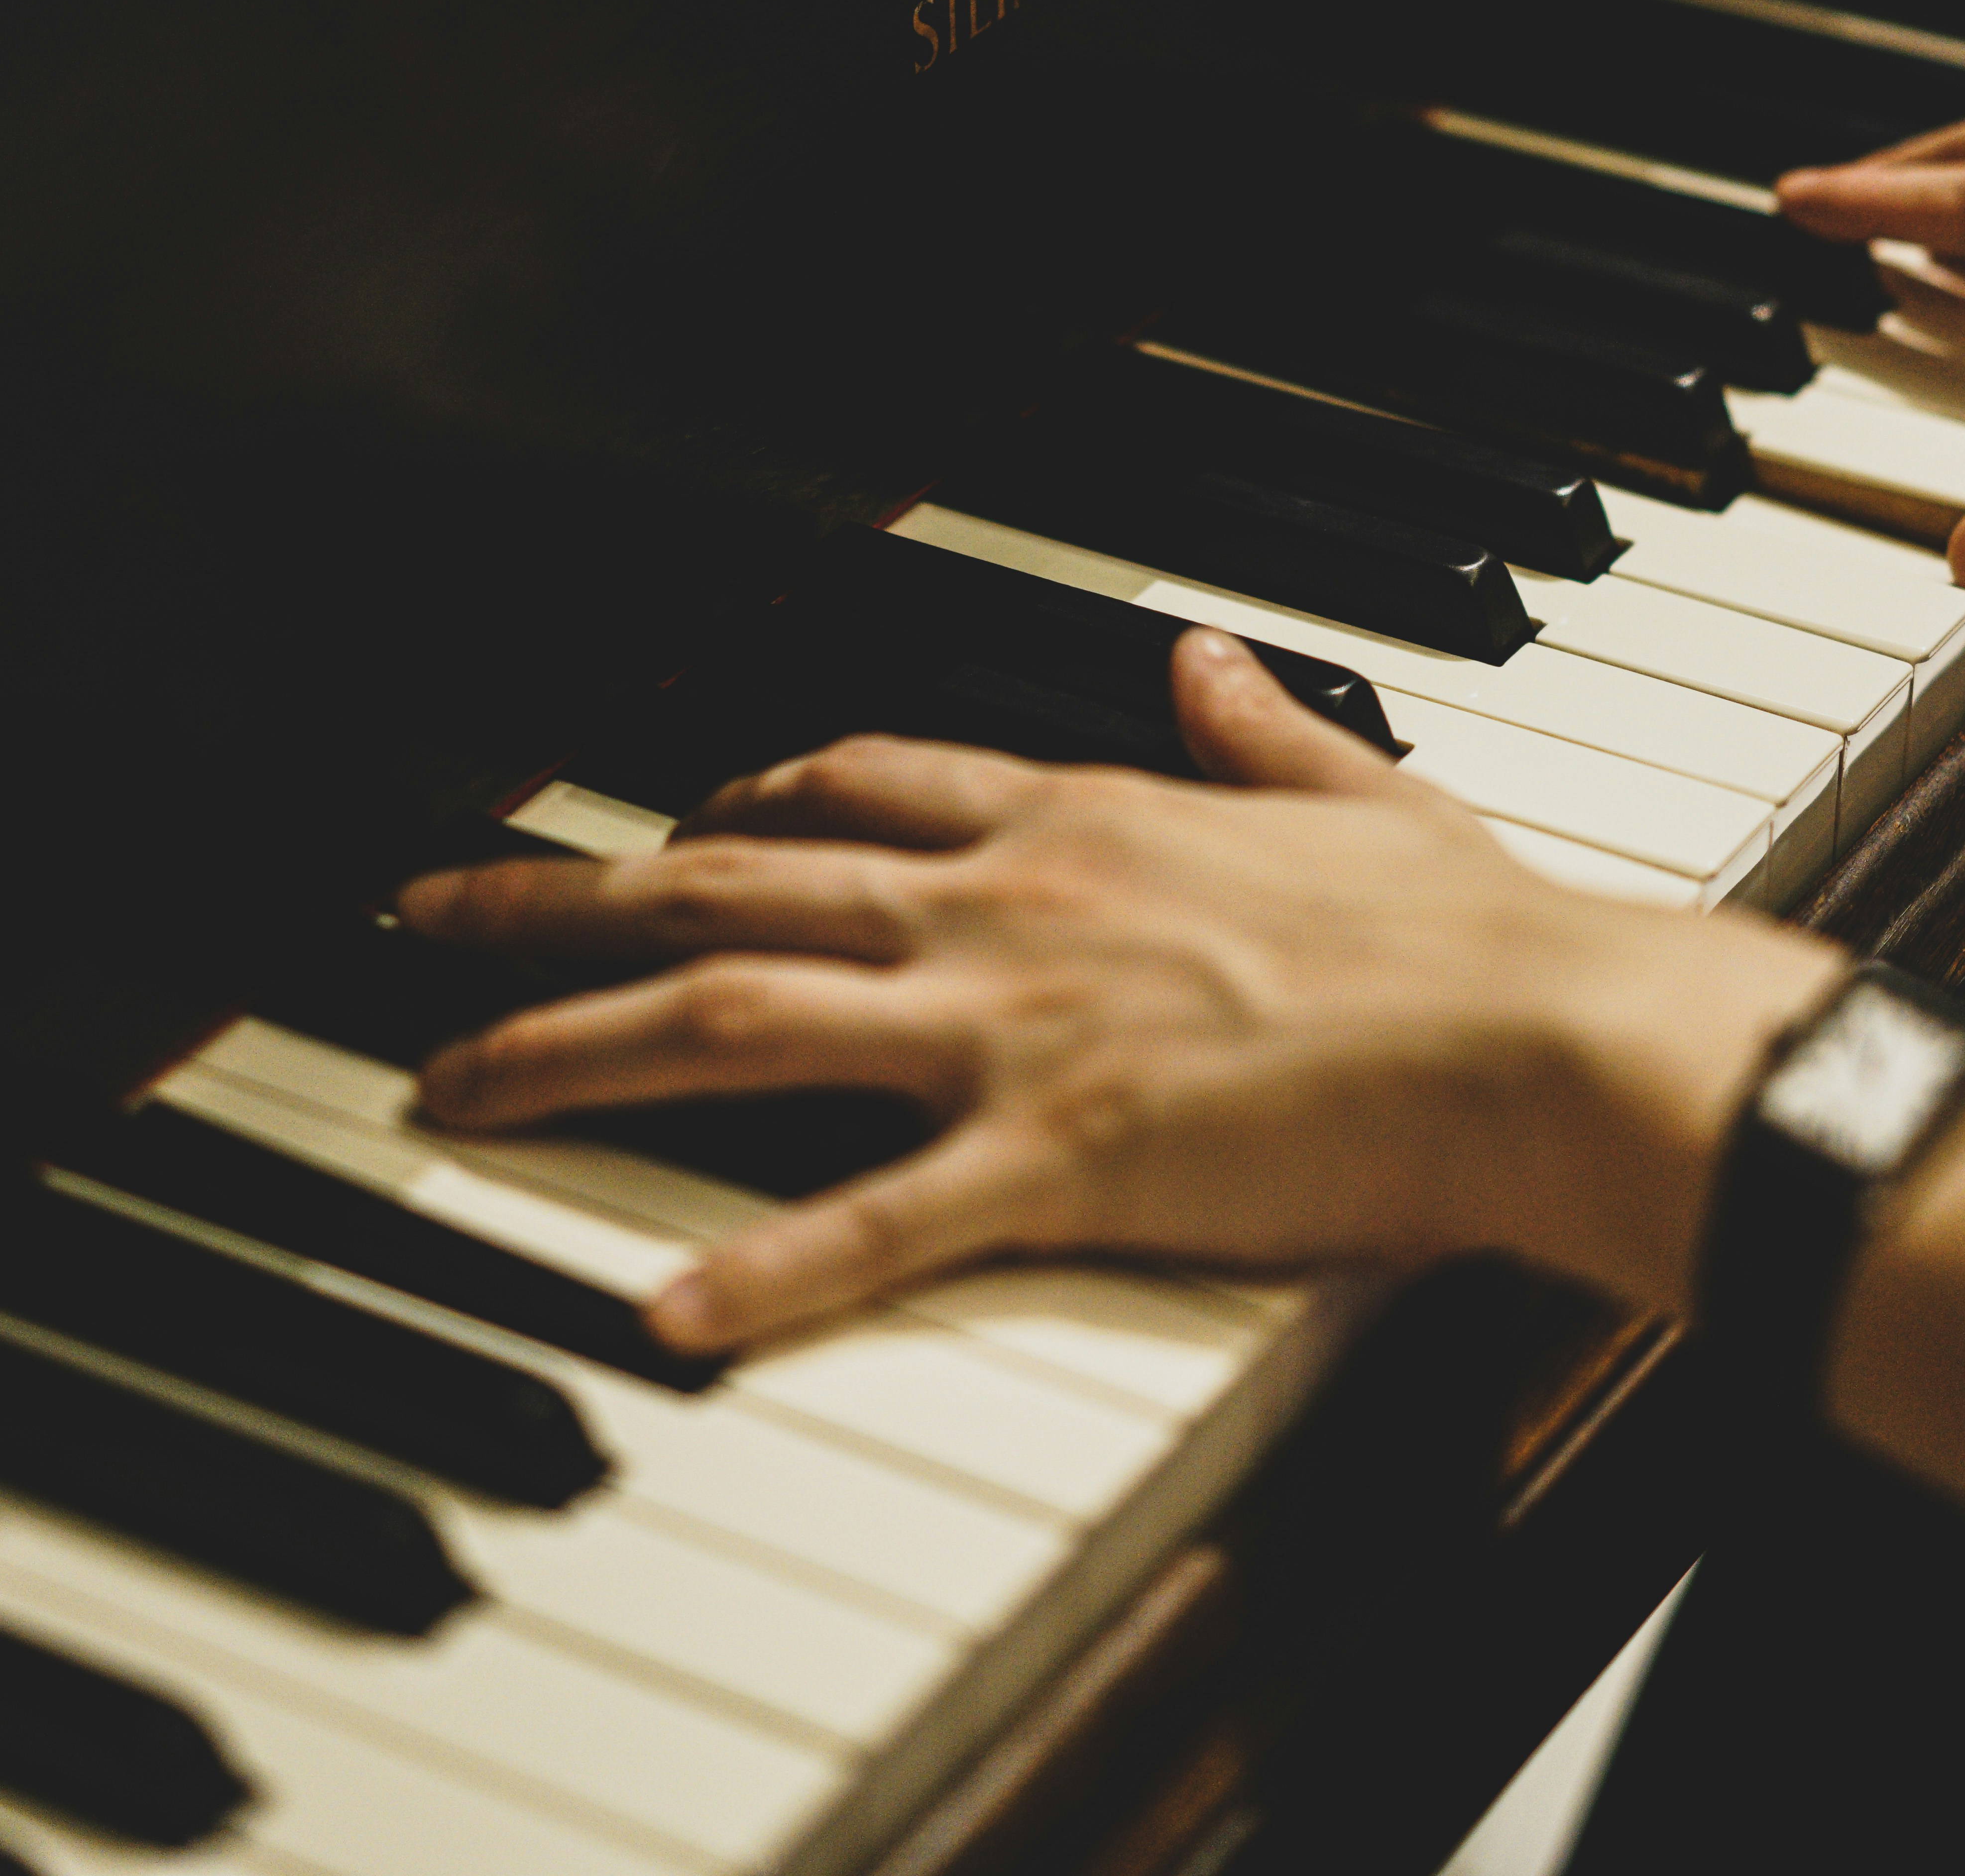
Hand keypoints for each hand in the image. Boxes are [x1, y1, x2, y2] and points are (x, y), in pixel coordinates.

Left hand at [397, 631, 1832, 1347]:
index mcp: (1074, 824)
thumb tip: (1210, 655)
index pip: (845, 790)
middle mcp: (1008, 907)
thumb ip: (1258, 727)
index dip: (724, 809)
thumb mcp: (1351, 790)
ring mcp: (1019, 1030)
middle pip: (722, 888)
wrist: (1545, 1029)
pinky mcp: (1064, 1160)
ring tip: (446, 1086)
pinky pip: (874, 1223)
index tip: (654, 828)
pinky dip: (761, 1267)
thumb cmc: (1466, 934)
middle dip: (552, 899)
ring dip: (570, 1048)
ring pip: (734, 1021)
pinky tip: (662, 1308)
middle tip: (419, 917)